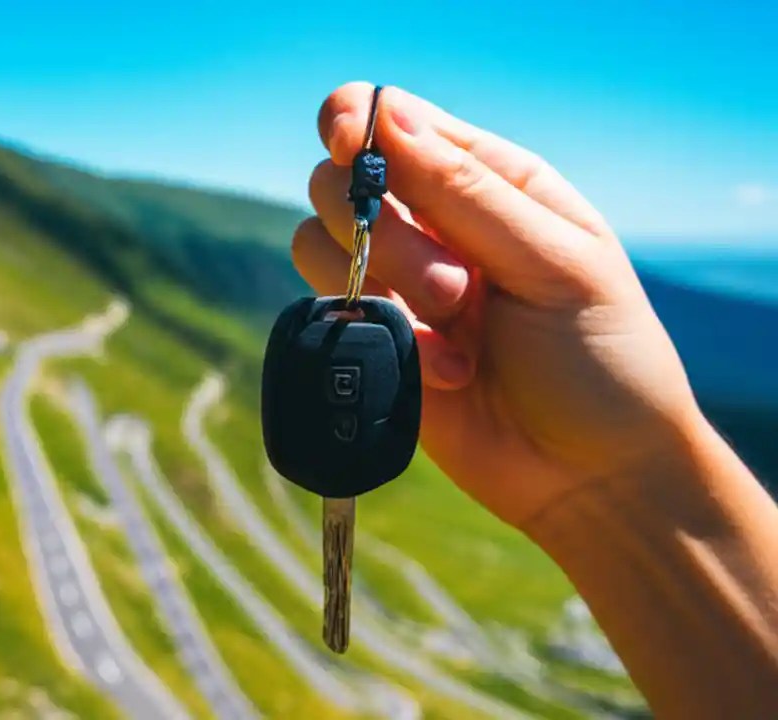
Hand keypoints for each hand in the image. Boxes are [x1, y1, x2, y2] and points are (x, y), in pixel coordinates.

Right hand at [294, 83, 706, 526]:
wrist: (593, 477)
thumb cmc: (602, 360)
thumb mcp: (556, 265)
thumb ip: (467, 192)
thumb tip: (386, 118)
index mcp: (489, 182)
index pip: (393, 121)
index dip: (356, 123)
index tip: (351, 147)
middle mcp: (434, 226)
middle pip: (339, 182)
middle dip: (382, 233)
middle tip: (454, 289)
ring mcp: (398, 286)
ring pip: (316, 245)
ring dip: (380, 286)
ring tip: (454, 332)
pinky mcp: (374, 345)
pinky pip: (328, 316)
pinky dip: (377, 342)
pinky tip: (443, 372)